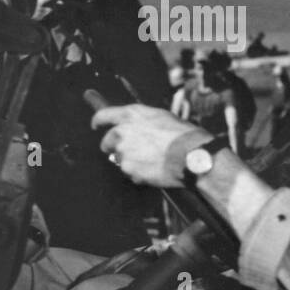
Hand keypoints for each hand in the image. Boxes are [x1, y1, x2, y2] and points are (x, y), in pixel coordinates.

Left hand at [94, 104, 211, 187]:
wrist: (192, 157)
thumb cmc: (184, 136)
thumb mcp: (163, 118)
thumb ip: (143, 121)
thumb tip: (138, 127)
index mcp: (131, 115)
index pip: (103, 115)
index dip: (98, 121)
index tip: (97, 126)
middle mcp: (122, 132)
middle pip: (108, 141)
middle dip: (116, 147)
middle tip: (132, 151)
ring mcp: (123, 152)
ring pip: (120, 159)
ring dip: (132, 161)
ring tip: (153, 161)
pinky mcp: (128, 169)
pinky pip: (131, 173)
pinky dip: (140, 174)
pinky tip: (156, 170)